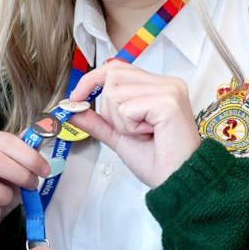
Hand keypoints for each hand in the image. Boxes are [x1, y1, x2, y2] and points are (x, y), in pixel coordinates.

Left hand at [68, 61, 200, 187]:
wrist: (176, 182)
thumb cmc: (157, 161)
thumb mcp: (119, 136)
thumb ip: (97, 120)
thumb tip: (72, 109)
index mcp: (159, 86)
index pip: (117, 67)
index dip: (92, 80)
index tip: (77, 98)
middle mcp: (167, 83)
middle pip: (113, 75)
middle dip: (108, 108)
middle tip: (128, 130)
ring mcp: (170, 90)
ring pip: (115, 92)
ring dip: (120, 121)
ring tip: (142, 134)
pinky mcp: (168, 101)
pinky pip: (126, 107)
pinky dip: (129, 126)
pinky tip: (148, 135)